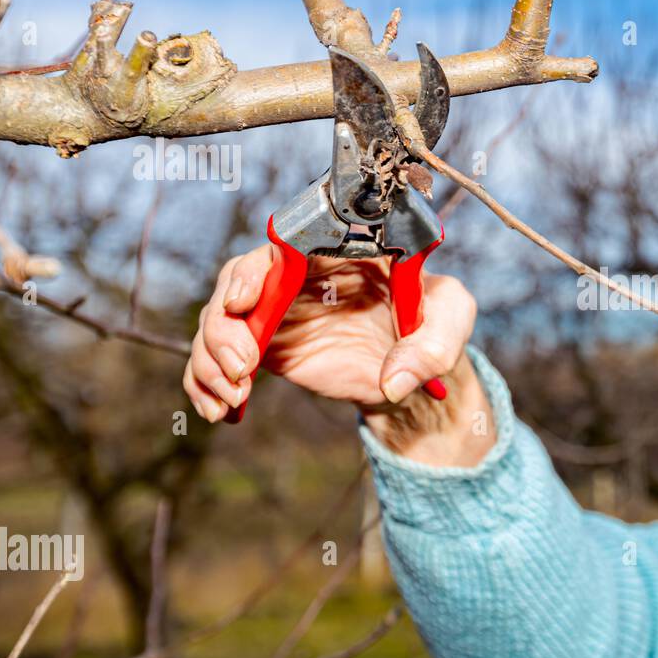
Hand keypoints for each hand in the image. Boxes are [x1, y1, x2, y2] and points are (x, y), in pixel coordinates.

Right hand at [184, 246, 477, 427]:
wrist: (416, 363)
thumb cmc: (434, 322)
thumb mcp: (452, 320)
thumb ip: (433, 344)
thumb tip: (396, 382)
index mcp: (338, 249)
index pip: (286, 244)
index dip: (256, 269)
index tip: (244, 300)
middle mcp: (297, 274)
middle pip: (237, 280)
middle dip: (224, 322)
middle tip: (242, 366)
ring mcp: (276, 310)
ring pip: (219, 320)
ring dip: (210, 358)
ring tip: (232, 397)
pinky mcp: (265, 346)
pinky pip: (219, 358)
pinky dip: (206, 383)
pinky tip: (219, 413)